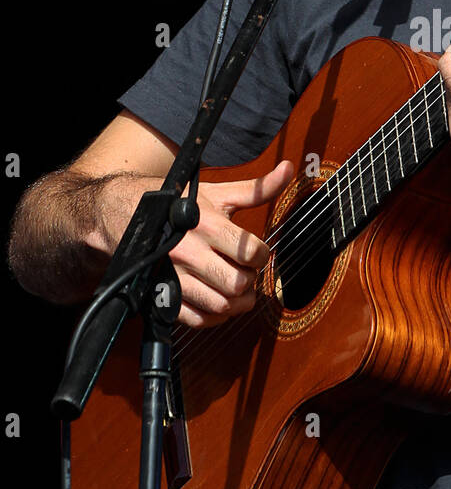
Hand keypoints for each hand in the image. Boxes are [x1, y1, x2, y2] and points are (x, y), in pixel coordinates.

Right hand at [102, 161, 292, 328]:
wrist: (123, 212)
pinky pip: (196, 319)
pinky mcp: (161, 294)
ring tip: (237, 288)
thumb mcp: (217, 192)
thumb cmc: (176, 202)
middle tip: (247, 272)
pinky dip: (214, 316)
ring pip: (220, 305)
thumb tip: (289, 169)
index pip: (252, 253)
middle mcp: (189, 252)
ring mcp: (173, 276)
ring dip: (237, 302)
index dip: (261, 256)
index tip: (256, 253)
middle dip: (250, 281)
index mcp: (207, 225)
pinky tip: (218, 300)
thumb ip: (256, 188)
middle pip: (238, 283)